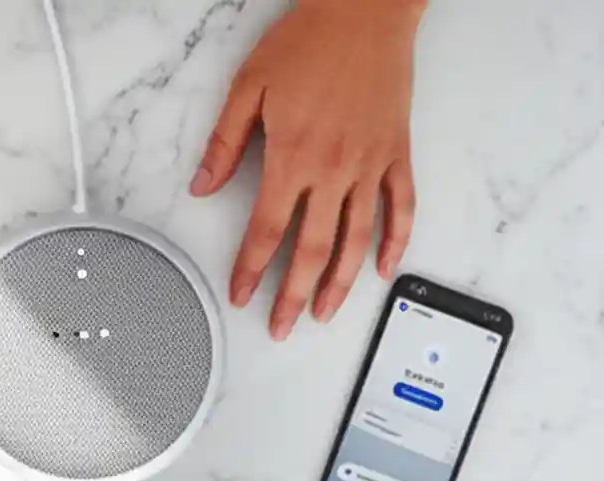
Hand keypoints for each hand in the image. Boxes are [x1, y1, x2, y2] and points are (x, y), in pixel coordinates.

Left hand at [191, 0, 424, 339]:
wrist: (366, 10)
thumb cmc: (309, 41)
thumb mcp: (248, 87)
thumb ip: (224, 143)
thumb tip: (202, 186)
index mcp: (293, 156)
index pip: (266, 231)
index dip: (252, 270)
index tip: (243, 294)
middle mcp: (334, 169)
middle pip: (313, 250)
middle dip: (294, 295)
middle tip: (281, 326)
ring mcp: (370, 165)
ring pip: (357, 240)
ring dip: (341, 284)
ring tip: (325, 313)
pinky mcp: (396, 154)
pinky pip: (401, 208)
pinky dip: (394, 242)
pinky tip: (382, 269)